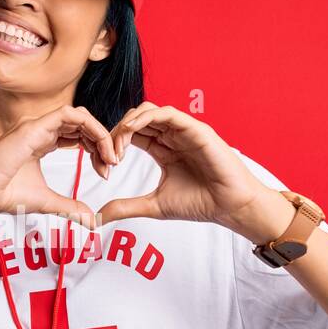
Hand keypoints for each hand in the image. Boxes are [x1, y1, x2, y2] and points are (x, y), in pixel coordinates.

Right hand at [0, 105, 118, 228]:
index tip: (107, 170)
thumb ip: (70, 207)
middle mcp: (40, 129)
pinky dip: (90, 126)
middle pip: (82, 124)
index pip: (78, 135)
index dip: (97, 149)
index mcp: (42, 141)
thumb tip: (92, 220)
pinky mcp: (32, 126)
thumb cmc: (3, 195)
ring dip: (100, 134)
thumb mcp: (47, 202)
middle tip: (114, 164)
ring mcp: (36, 125)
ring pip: (79, 116)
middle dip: (103, 142)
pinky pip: (69, 114)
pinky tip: (99, 147)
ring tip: (110, 157)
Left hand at [94, 103, 273, 235]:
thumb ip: (126, 207)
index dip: (114, 143)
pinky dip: (146, 117)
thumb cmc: (199, 204)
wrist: (229, 207)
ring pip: (148, 111)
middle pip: (136, 120)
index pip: (132, 135)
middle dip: (116, 133)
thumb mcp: (154, 206)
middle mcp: (172, 136)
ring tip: (117, 144)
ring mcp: (184, 130)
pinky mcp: (195, 128)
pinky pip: (167, 113)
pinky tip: (130, 130)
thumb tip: (98, 217)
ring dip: (127, 124)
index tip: (103, 165)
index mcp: (163, 149)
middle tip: (106, 155)